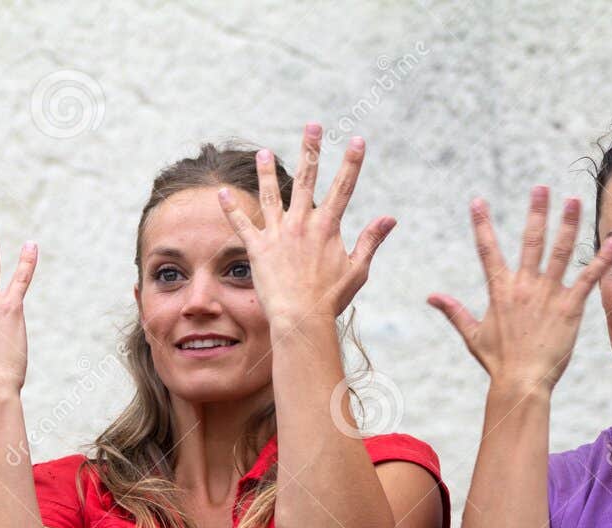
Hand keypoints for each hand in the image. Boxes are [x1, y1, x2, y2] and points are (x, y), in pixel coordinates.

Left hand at [216, 123, 394, 327]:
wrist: (302, 318)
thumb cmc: (331, 298)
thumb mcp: (357, 269)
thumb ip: (371, 240)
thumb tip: (391, 218)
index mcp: (328, 227)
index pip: (343, 187)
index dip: (352, 163)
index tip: (357, 140)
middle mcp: (302, 223)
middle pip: (307, 178)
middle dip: (311, 149)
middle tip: (313, 125)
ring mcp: (278, 233)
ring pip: (271, 194)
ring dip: (265, 171)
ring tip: (261, 152)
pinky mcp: (258, 248)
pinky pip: (241, 224)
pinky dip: (231, 209)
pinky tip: (221, 193)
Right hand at [428, 188, 611, 395]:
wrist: (521, 382)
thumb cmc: (498, 361)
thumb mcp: (472, 334)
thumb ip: (454, 311)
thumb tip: (431, 297)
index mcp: (500, 291)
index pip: (487, 250)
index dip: (482, 224)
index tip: (478, 202)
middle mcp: (524, 286)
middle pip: (531, 240)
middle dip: (536, 212)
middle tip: (541, 188)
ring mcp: (548, 294)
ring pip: (560, 251)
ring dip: (568, 224)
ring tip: (574, 200)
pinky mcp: (570, 307)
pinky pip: (588, 277)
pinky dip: (602, 258)